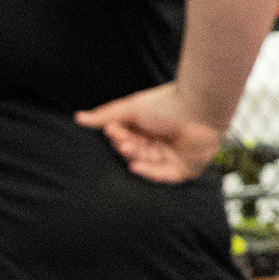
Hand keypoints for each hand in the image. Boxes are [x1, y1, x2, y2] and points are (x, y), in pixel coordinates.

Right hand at [75, 83, 221, 183]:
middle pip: (137, 151)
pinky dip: (150, 172)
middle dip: (127, 146)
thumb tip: (79, 117)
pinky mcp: (185, 168)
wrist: (199, 108)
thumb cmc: (168, 103)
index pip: (129, 137)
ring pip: (148, 161)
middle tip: (121, 139)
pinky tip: (136, 166)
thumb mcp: (131, 108)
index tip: (111, 130)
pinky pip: (164, 176)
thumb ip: (106, 116)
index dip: (119, 136)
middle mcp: (162, 141)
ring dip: (136, 155)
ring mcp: (173, 155)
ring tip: (129, 146)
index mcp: (151, 127)